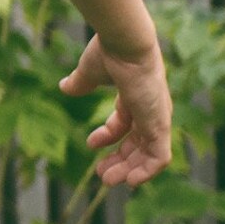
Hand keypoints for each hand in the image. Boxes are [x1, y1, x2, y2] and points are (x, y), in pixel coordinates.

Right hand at [63, 32, 172, 186]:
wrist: (125, 42)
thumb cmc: (109, 51)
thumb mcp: (89, 72)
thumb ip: (80, 82)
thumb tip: (64, 87)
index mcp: (134, 96)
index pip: (125, 124)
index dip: (107, 137)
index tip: (90, 144)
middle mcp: (149, 109)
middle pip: (138, 143)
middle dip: (119, 160)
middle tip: (102, 175)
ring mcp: (156, 118)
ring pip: (148, 154)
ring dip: (130, 170)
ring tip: (109, 180)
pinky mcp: (159, 125)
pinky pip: (160, 157)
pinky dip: (147, 172)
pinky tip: (131, 181)